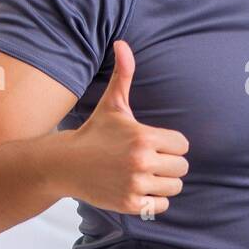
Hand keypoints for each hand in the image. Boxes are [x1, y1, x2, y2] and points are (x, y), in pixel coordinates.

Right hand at [56, 40, 189, 215]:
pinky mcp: (130, 204)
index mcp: (143, 137)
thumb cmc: (94, 133)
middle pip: (182, 167)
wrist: (65, 164)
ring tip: (145, 174)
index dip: (171, 144)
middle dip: (169, 164)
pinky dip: (154, 200)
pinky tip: (139, 188)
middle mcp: (142, 161)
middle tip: (149, 160)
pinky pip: (161, 205)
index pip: (183, 144)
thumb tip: (122, 43)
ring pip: (174, 187)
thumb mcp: (112, 104)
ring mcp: (136, 184)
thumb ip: (124, 74)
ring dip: (164, 183)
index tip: (154, 143)